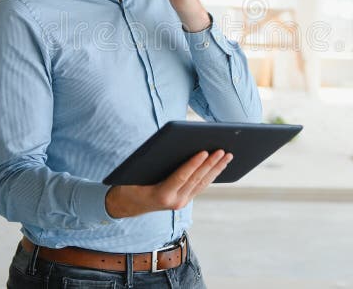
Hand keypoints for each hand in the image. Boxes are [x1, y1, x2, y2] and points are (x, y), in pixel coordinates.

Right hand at [104, 150, 232, 218]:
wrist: (125, 206)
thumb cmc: (129, 185)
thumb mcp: (135, 173)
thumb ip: (152, 163)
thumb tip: (172, 146)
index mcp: (162, 195)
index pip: (181, 177)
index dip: (193, 164)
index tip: (204, 151)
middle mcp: (175, 201)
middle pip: (196, 179)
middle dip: (211, 164)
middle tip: (222, 150)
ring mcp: (181, 202)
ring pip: (202, 183)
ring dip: (216, 169)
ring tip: (227, 156)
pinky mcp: (184, 200)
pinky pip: (201, 186)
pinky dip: (211, 174)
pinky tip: (220, 165)